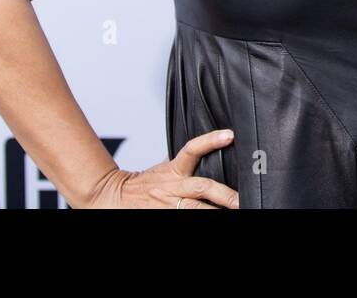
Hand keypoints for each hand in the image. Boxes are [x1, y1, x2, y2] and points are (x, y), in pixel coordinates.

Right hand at [84, 129, 238, 207]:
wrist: (114, 197)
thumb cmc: (144, 183)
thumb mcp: (163, 167)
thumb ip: (184, 162)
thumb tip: (207, 148)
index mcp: (173, 170)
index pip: (193, 149)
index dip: (211, 140)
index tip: (230, 135)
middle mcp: (173, 187)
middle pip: (202, 187)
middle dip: (225, 195)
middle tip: (242, 199)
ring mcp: (169, 205)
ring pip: (196, 210)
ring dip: (214, 213)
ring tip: (235, 213)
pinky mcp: (165, 217)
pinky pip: (185, 220)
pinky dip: (199, 221)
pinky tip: (213, 220)